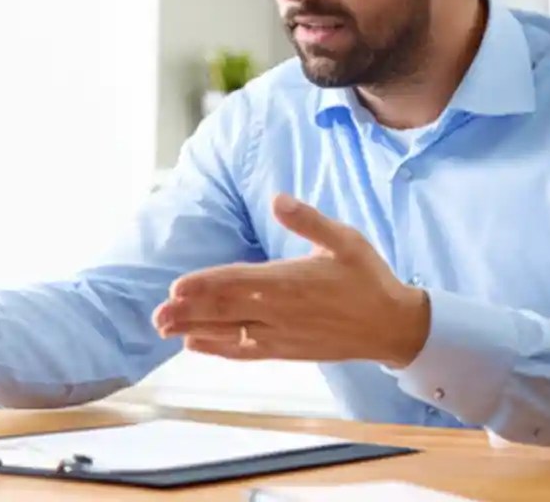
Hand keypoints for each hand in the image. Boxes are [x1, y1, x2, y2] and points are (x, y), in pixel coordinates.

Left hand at [153, 194, 430, 367]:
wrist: (393, 326)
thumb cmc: (367, 277)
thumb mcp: (344, 239)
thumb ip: (307, 220)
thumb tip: (277, 198)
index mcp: (289, 282)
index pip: (237, 282)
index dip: (205, 285)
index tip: (176, 286)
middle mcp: (279, 311)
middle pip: (224, 311)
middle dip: (188, 312)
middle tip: (156, 315)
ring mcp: (281, 335)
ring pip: (229, 334)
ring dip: (194, 331)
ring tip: (164, 330)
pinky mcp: (286, 351)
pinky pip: (245, 352)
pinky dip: (218, 349)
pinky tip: (195, 346)